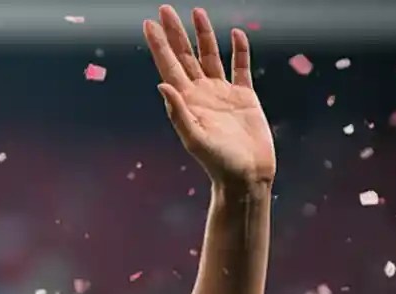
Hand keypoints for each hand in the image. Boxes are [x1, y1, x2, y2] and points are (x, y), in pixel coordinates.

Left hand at [144, 6, 275, 186]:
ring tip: (196, 12)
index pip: (169, 66)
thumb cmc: (219, 163)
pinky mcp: (244, 97)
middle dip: (175, 32)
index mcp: (187, 101)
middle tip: (164, 8)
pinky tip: (235, 34)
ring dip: (203, 35)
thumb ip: (178, 113)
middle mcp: (201, 94)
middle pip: (185, 56)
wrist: (247, 176)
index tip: (148, 24)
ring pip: (210, 56)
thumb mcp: (195, 139)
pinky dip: (239, 50)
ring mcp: (222, 94)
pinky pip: (240, 67)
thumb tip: (162, 85)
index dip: (159, 45)